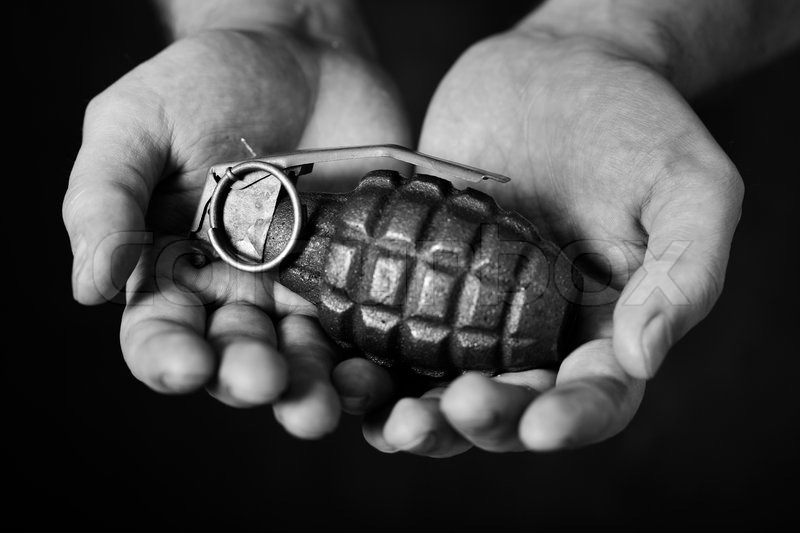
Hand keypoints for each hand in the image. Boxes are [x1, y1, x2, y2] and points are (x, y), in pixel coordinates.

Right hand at [63, 24, 408, 437]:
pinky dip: (374, 355)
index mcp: (171, 268)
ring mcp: (305, 287)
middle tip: (268, 384)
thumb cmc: (205, 81)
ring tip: (325, 406)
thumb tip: (87, 289)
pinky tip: (382, 372)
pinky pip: (368, 325)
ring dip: (314, 388)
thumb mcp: (135, 125)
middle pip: (238, 357)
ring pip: (306, 356)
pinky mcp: (362, 273)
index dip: (169, 357)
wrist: (304, 53)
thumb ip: (105, 200)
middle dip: (250, 377)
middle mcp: (237, 291)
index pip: (160, 333)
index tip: (189, 366)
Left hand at [332, 27, 742, 453]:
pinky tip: (344, 367)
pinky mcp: (419, 276)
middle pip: (508, 406)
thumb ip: (684, 272)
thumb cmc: (637, 122)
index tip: (541, 424)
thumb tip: (641, 357)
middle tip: (445, 413)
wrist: (556, 68)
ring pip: (441, 386)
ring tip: (383, 414)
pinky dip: (369, 357)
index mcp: (605, 329)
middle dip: (478, 422)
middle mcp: (534, 334)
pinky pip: (392, 329)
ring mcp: (471, 309)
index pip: (595, 398)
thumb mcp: (690, 187)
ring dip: (413, 413)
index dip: (570, 419)